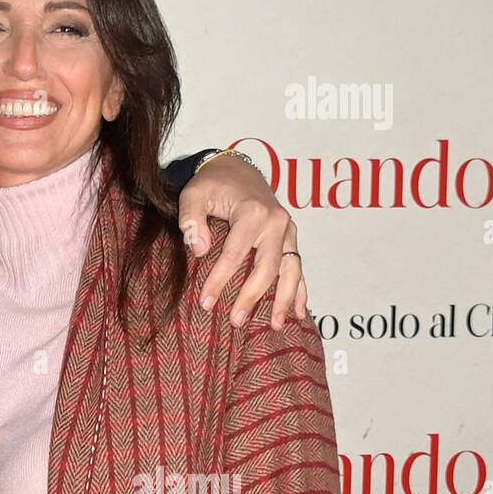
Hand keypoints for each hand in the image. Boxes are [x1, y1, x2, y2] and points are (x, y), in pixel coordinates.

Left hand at [178, 154, 307, 329]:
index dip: (219, 281)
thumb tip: (199, 250)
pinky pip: (299, 266)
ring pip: (291, 270)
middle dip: (252, 297)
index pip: (234, 254)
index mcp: (253, 212)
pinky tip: (300, 313)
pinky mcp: (291, 236)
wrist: (237, 168)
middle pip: (267, 267)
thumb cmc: (212, 183)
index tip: (205, 303)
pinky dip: (301, 290)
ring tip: (276, 325)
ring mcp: (288, 230)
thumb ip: (191, 220)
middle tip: (236, 321)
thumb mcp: (193, 194)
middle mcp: (276, 222)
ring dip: (284, 299)